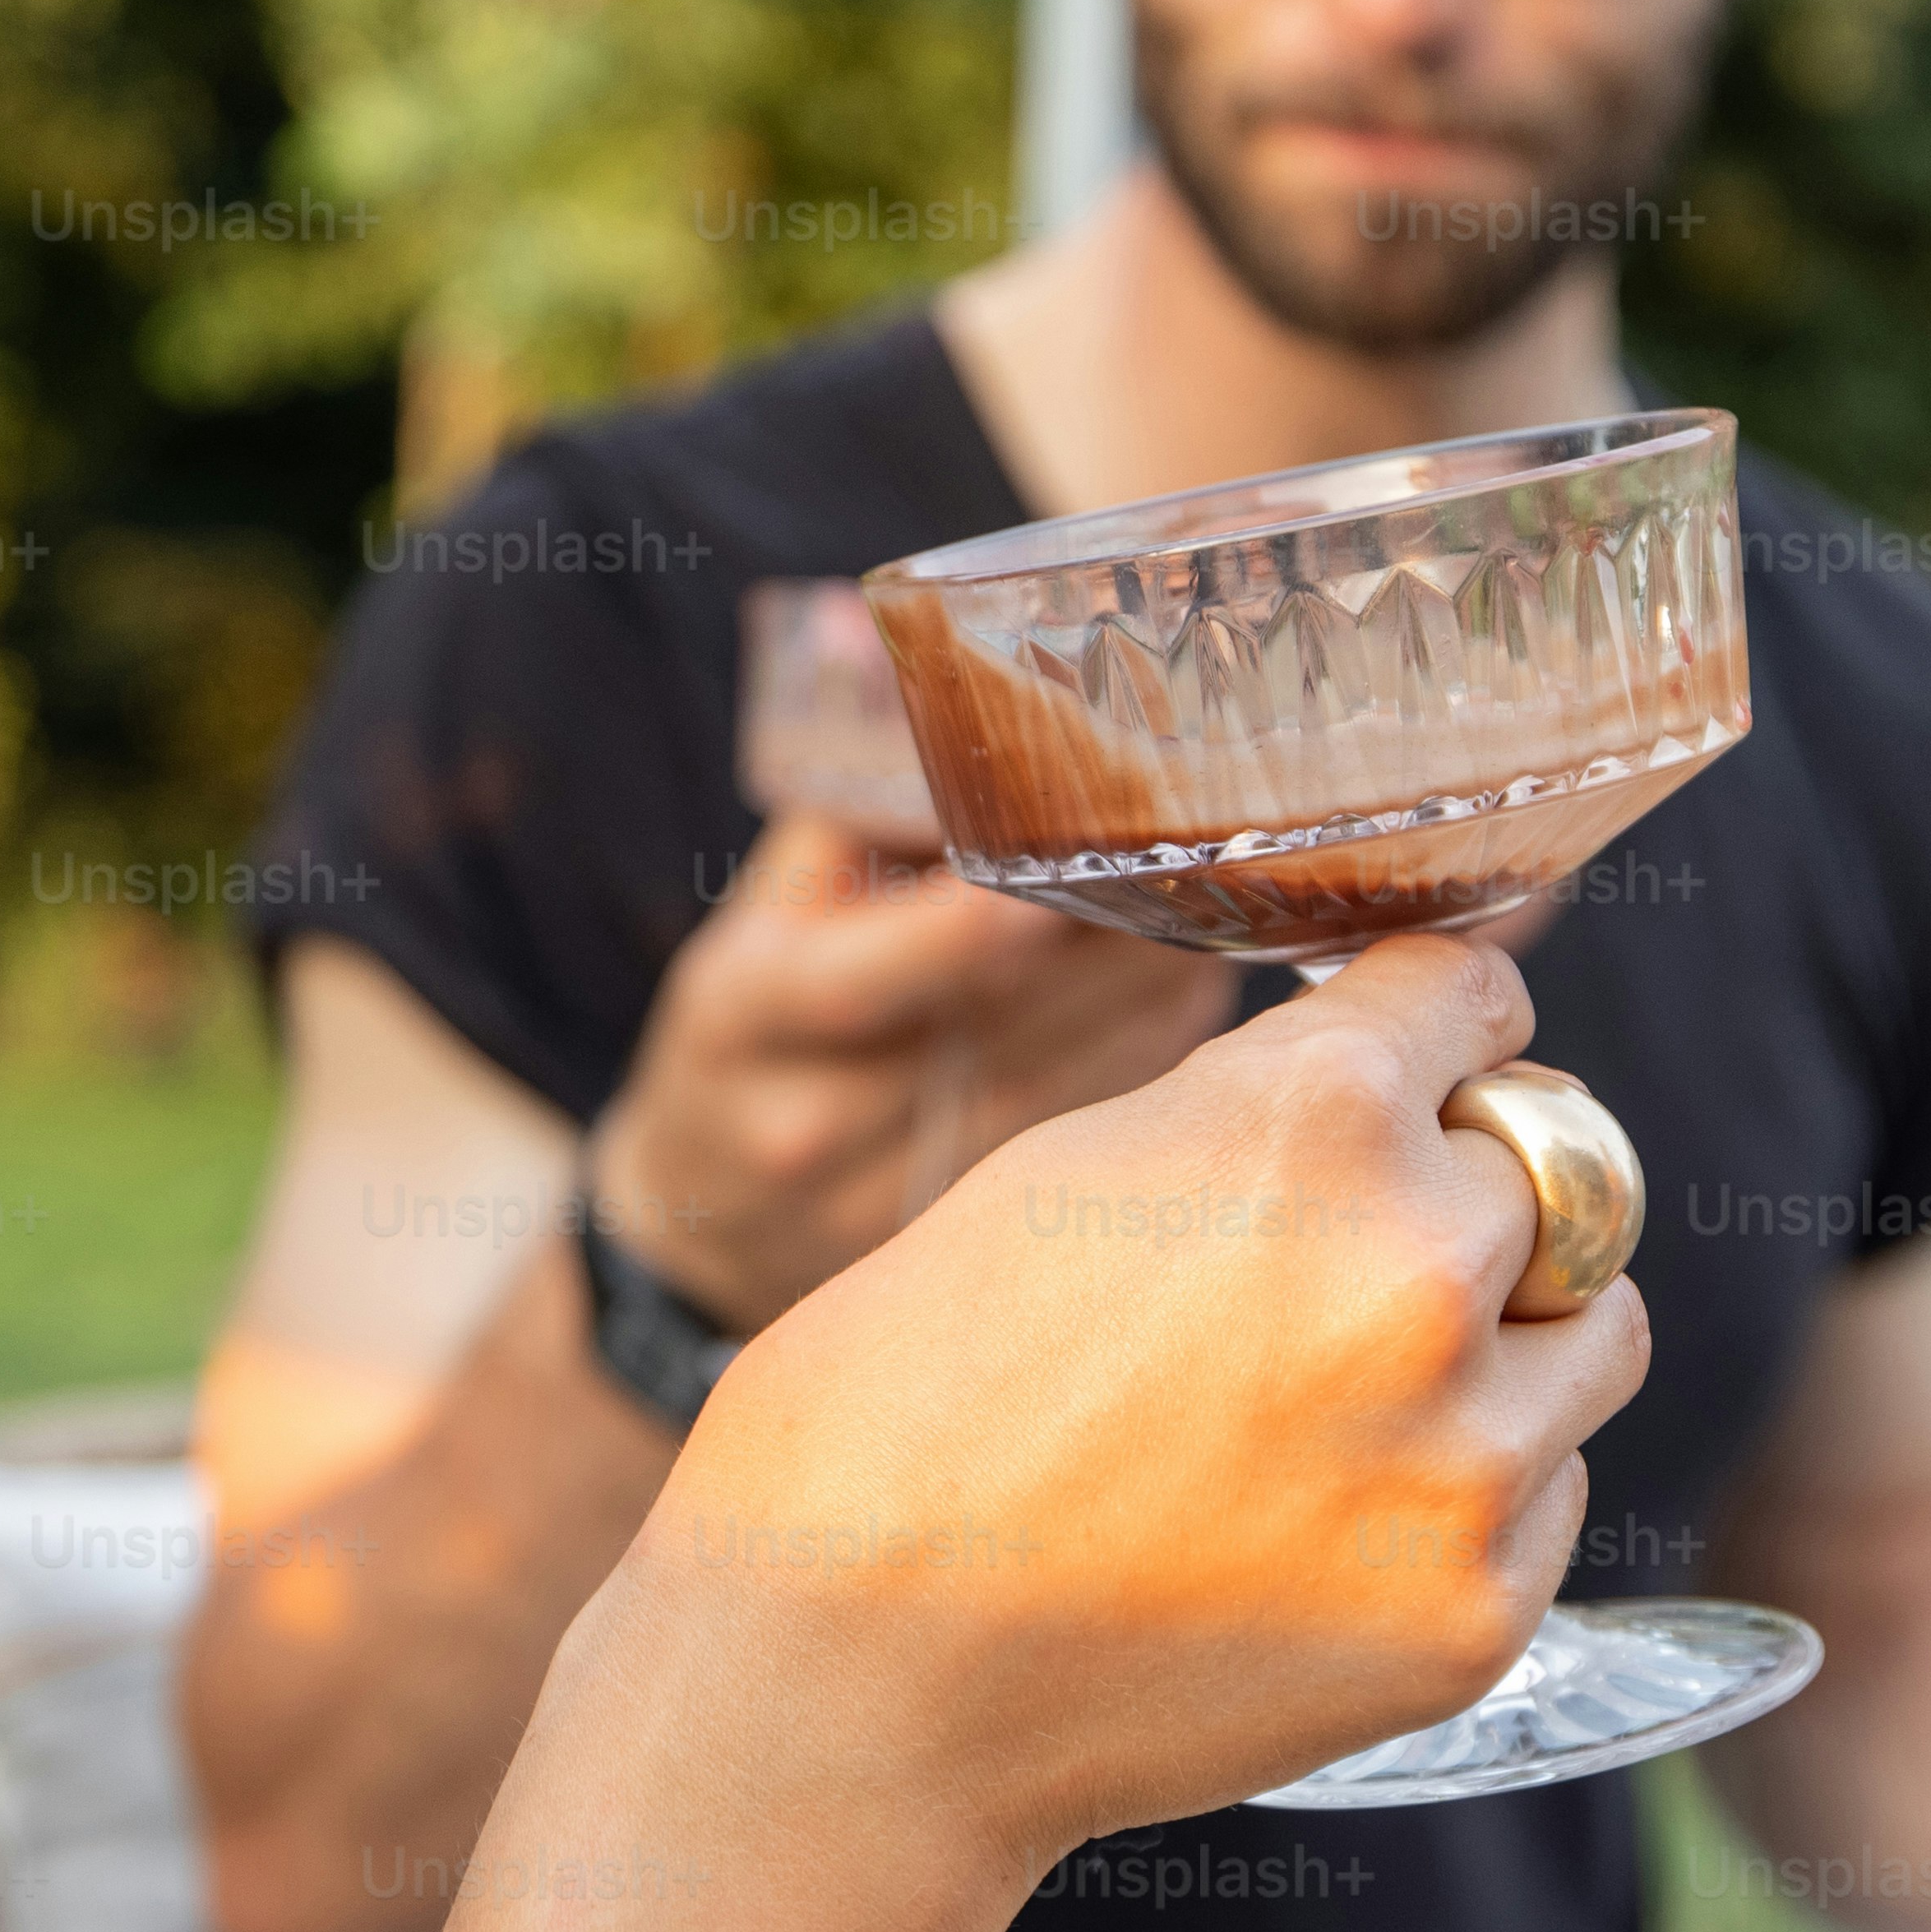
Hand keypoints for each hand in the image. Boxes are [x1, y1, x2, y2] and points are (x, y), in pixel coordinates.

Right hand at [585, 815, 1236, 1332]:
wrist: (701, 1227)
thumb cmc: (751, 1031)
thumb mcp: (760, 912)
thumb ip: (860, 812)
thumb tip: (957, 678)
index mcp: (744, 1014)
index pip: (867, 976)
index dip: (981, 922)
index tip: (1086, 853)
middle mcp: (808, 1125)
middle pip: (997, 1027)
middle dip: (1111, 935)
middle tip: (1209, 845)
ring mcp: (887, 1206)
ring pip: (1066, 1092)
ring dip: (1159, 996)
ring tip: (1229, 903)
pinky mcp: (961, 1253)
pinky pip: (1083, 1144)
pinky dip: (1152, 1064)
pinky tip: (1199, 992)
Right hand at [625, 935, 1642, 1860]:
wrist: (848, 1684)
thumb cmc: (897, 1413)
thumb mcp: (1062, 1173)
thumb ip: (1257, 1114)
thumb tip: (1393, 1083)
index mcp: (1312, 1117)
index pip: (1474, 998)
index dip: (1441, 1029)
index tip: (1437, 1060)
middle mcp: (1419, 1270)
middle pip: (1558, 1166)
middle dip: (1467, 1194)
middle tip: (1345, 1268)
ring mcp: (1463, 1456)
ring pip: (1597, 1332)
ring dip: (1514, 1341)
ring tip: (1360, 1395)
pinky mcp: (1476, 1613)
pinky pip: (1553, 1493)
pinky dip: (1475, 1493)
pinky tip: (1330, 1519)